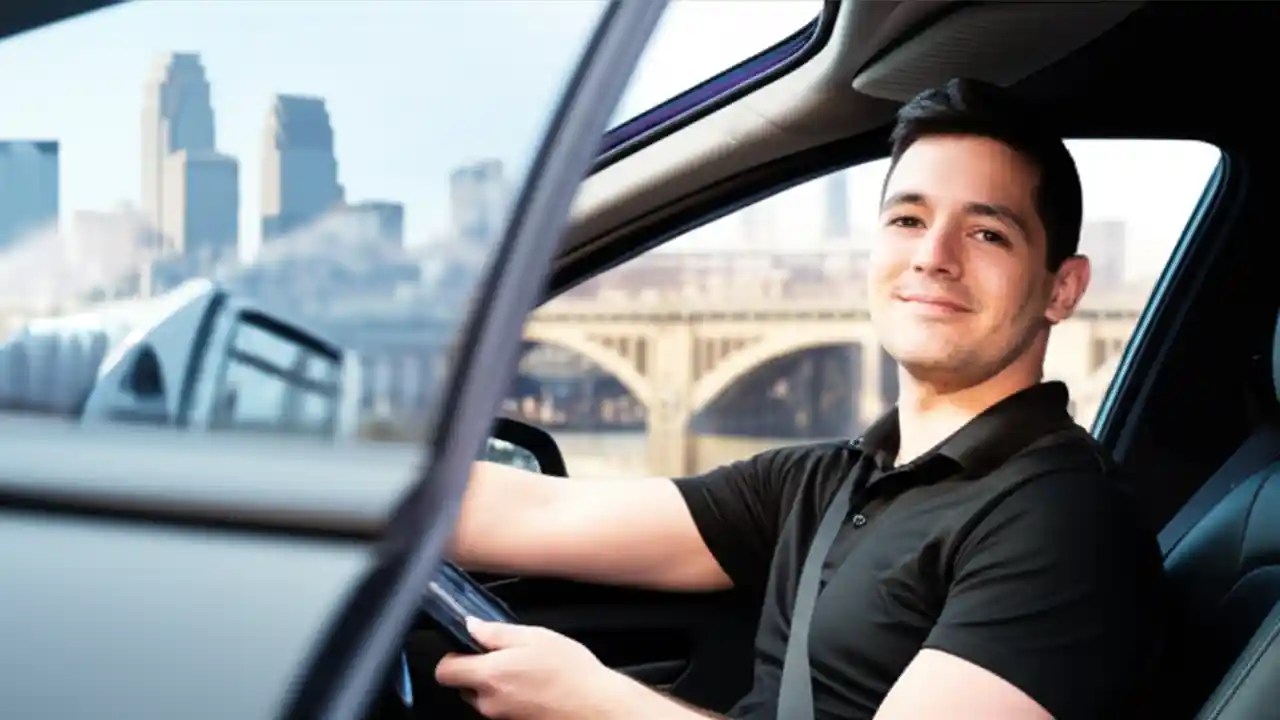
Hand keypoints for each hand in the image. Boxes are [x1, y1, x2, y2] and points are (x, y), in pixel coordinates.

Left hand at [434, 617, 628, 719]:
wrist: (596, 706)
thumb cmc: (571, 672)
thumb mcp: (534, 637)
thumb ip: (496, 632)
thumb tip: (471, 626)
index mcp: (490, 676)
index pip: (444, 671)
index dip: (453, 656)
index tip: (470, 648)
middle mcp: (489, 702)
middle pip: (463, 686)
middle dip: (478, 670)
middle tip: (507, 656)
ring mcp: (501, 718)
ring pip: (484, 697)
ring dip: (497, 684)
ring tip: (527, 670)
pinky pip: (502, 707)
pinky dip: (512, 696)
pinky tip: (535, 686)